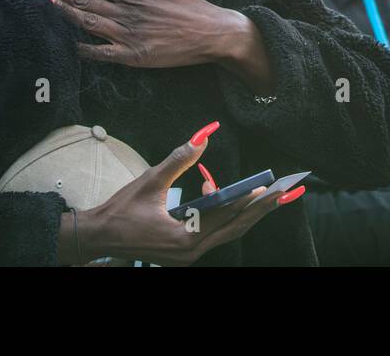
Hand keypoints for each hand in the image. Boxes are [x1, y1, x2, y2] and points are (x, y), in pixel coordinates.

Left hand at [33, 0, 273, 90]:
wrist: (211, 33)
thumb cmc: (189, 6)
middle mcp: (125, 13)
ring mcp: (127, 35)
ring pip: (86, 22)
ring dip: (62, 11)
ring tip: (40, 0)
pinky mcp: (133, 56)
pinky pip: (102, 53)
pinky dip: (84, 48)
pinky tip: (67, 42)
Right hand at [72, 122, 295, 265]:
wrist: (98, 237)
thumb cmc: (121, 210)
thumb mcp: (150, 181)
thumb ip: (179, 158)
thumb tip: (203, 134)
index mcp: (184, 237)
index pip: (225, 216)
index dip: (249, 200)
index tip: (272, 188)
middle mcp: (192, 251)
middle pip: (237, 227)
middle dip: (264, 208)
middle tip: (291, 191)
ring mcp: (190, 254)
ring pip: (230, 231)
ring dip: (251, 212)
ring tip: (276, 195)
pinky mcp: (187, 250)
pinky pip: (216, 232)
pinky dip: (227, 215)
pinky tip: (227, 193)